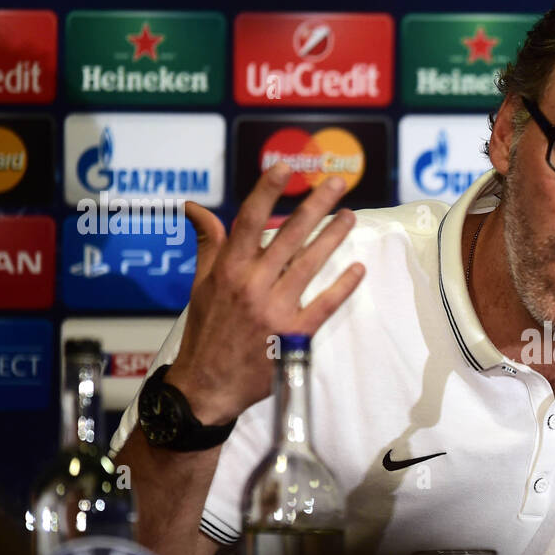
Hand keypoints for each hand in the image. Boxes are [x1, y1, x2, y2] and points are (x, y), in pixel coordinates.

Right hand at [164, 163, 364, 424]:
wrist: (206, 386)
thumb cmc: (206, 332)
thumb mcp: (200, 285)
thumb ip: (208, 244)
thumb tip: (195, 207)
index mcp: (227, 270)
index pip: (248, 222)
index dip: (267, 192)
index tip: (285, 168)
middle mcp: (251, 285)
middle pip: (287, 236)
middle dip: (314, 206)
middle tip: (336, 183)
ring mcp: (273, 309)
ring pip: (309, 264)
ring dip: (332, 238)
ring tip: (349, 216)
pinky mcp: (291, 334)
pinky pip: (323, 305)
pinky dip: (342, 287)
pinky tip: (358, 269)